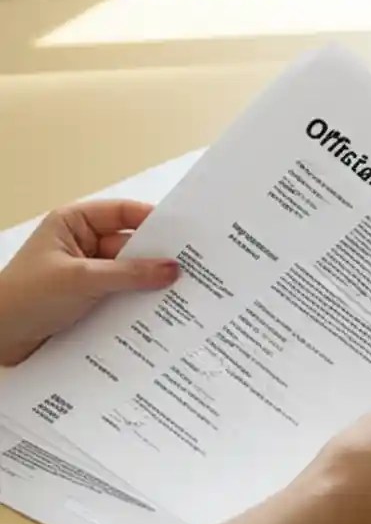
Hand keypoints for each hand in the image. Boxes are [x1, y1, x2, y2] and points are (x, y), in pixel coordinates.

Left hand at [0, 199, 178, 365]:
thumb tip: (172, 268)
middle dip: (157, 257)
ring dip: (150, 283)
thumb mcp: (80, 280)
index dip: (153, 220)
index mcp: (73, 223)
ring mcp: (89, 272)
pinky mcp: (92, 298)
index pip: (122, 213)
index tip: (185, 232)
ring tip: (184, 292)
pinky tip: (161, 309)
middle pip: (131, 245)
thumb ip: (129, 273)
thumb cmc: (25, 298)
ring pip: (131, 272)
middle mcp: (83, 244)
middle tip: (193, 267)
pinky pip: (124, 294)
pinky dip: (140, 301)